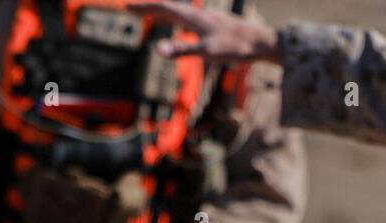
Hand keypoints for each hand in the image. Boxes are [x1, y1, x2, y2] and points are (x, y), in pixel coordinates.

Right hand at [128, 2, 279, 62]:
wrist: (258, 42)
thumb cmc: (233, 48)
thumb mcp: (205, 53)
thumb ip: (180, 50)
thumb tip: (157, 51)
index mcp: (193, 17)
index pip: (162, 8)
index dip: (144, 8)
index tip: (127, 7)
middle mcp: (197, 13)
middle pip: (168, 8)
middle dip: (148, 9)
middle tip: (131, 9)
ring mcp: (205, 18)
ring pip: (178, 13)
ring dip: (161, 13)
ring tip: (148, 16)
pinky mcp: (212, 24)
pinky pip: (188, 19)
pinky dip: (176, 20)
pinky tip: (178, 24)